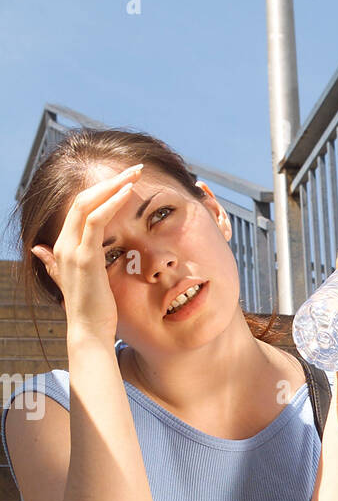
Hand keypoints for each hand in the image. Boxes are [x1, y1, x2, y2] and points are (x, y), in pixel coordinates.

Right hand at [30, 163, 144, 343]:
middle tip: (136, 168)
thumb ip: (53, 263)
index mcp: (63, 247)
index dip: (101, 189)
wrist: (89, 332)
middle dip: (110, 179)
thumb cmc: (91, 310)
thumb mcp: (71, 280)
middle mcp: (63, 244)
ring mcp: (72, 249)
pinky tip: (128, 192)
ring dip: (113, 184)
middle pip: (82, 198)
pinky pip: (96, 220)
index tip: (126, 180)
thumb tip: (38, 250)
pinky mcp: (85, 257)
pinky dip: (112, 202)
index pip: (79, 207)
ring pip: (87, 203)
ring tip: (136, 173)